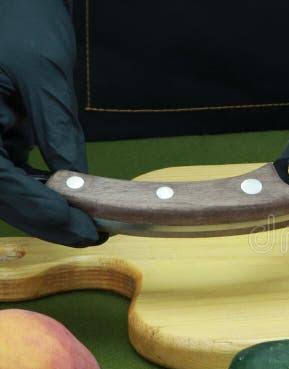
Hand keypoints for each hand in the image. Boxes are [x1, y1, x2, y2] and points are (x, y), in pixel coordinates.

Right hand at [0, 0, 101, 246]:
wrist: (14, 1)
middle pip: (2, 193)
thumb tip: (74, 178)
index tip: (81, 228)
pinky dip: (38, 186)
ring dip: (44, 206)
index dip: (42, 211)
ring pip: (6, 186)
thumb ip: (56, 129)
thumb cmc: (20, 21)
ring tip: (86, 221)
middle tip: (89, 234)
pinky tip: (68, 197)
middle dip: (46, 217)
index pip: (3, 183)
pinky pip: (10, 169)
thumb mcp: (43, 74)